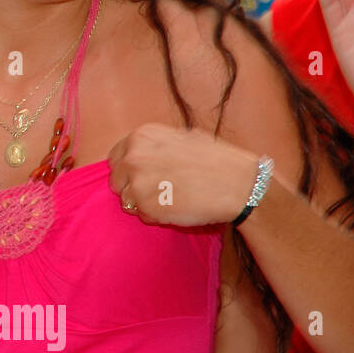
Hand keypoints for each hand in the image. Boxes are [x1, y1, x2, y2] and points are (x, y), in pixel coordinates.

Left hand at [107, 123, 260, 225]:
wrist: (238, 185)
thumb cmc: (217, 160)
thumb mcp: (184, 137)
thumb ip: (157, 144)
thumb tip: (142, 150)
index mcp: (142, 136)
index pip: (115, 158)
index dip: (129, 170)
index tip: (144, 176)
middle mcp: (133, 156)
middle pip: (117, 180)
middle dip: (132, 187)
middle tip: (160, 190)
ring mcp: (137, 182)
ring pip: (127, 200)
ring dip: (144, 203)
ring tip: (172, 198)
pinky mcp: (146, 207)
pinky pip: (142, 216)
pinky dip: (155, 216)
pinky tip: (176, 208)